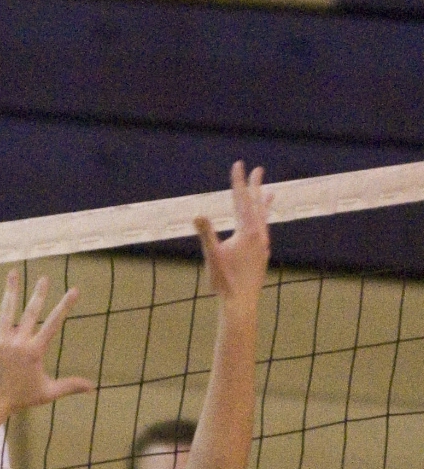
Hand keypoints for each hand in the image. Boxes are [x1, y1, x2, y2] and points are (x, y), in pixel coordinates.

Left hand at [0, 270, 93, 413]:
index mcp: (34, 351)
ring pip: (6, 310)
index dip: (65, 305)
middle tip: (44, 277)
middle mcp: (18, 341)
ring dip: (11, 290)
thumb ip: (70, 386)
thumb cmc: (18, 399)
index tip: (74, 290)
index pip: (54, 323)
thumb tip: (92, 387)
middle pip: (31, 311)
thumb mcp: (47, 392)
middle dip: (39, 293)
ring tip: (13, 272)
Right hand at [194, 162, 271, 303]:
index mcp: (248, 232)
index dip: (238, 181)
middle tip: (259, 169)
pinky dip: (263, 220)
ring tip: (270, 192)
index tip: (238, 164)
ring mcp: (262, 245)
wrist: (241, 303)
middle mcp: (259, 235)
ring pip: (263, 218)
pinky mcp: (261, 254)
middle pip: (257, 205)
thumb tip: (197, 215)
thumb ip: (206, 234)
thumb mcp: (212, 255)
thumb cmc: (224, 280)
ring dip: (264, 203)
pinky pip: (263, 230)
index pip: (241, 200)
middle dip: (255, 186)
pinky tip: (260, 225)